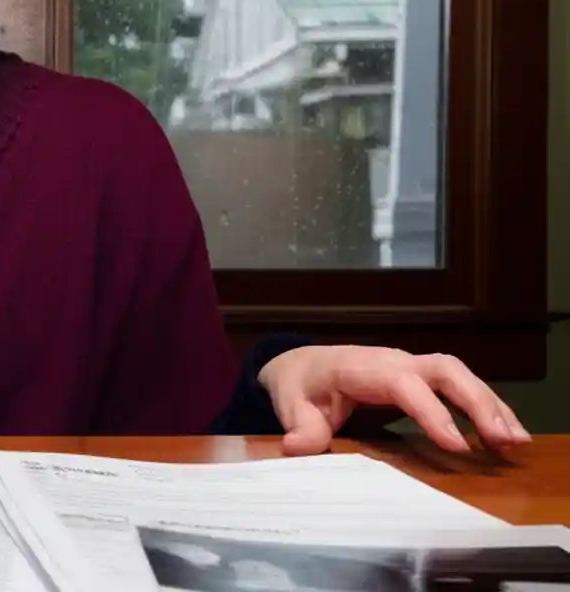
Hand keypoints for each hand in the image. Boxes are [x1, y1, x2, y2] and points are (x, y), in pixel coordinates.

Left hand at [257, 346, 529, 455]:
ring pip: (459, 376)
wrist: (302, 364)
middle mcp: (394, 361)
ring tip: (516, 442)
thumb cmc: (300, 385)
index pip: (404, 384)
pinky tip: (506, 433)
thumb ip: (299, 425)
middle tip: (503, 440)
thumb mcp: (291, 403)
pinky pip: (458, 386)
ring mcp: (410, 367)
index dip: (431, 412)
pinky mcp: (421, 379)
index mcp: (362, 367)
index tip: (458, 444)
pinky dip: (485, 407)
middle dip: (476, 402)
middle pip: (444, 370)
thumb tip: (298, 446)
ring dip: (490, 405)